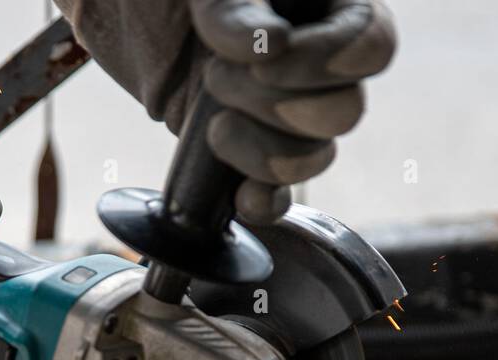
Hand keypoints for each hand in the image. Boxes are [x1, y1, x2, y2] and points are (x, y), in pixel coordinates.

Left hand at [56, 0, 395, 222]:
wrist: (125, 20)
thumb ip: (235, 6)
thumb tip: (269, 43)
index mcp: (328, 11)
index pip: (372, 45)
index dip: (325, 62)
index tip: (263, 61)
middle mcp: (319, 67)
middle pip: (345, 111)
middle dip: (275, 105)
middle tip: (214, 78)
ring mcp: (289, 117)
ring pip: (315, 157)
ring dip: (261, 150)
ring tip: (213, 123)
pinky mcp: (252, 159)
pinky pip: (281, 197)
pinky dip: (262, 202)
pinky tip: (240, 194)